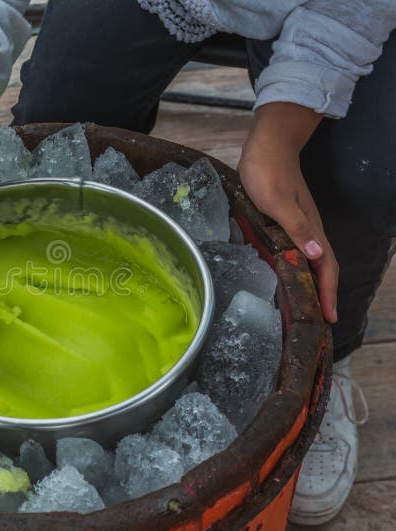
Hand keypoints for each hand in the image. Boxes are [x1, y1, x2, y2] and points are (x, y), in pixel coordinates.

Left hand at [239, 103, 337, 322]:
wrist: (268, 145)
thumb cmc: (268, 172)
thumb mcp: (277, 202)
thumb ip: (296, 228)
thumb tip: (316, 255)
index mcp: (311, 229)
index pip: (326, 267)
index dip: (328, 293)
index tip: (329, 317)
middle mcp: (310, 230)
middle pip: (323, 267)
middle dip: (324, 294)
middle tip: (321, 319)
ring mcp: (300, 224)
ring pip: (312, 259)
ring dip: (313, 282)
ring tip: (307, 304)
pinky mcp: (288, 219)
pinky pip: (298, 250)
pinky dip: (298, 266)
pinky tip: (288, 273)